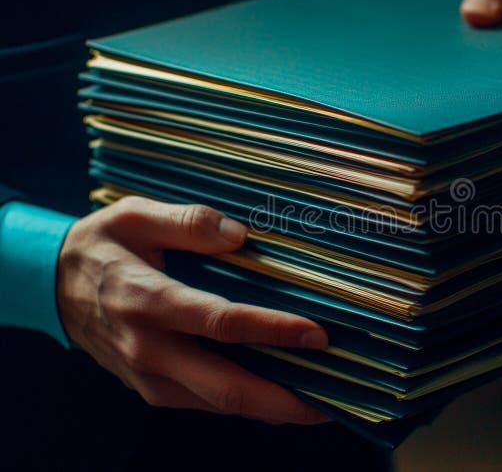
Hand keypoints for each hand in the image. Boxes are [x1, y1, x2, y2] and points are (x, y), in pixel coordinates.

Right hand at [57, 196, 328, 423]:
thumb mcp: (134, 214)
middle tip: (330, 400)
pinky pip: (204, 402)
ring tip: (317, 403)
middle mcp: (149, 349)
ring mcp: (148, 376)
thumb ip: (187, 221)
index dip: (272, 330)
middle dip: (281, 400)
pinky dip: (243, 403)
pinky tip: (277, 395)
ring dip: (268, 408)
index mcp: (147, 300)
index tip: (316, 333)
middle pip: (225, 388)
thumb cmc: (102, 246)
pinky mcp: (151, 388)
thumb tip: (239, 235)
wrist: (50, 286)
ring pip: (217, 404)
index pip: (220, 323)